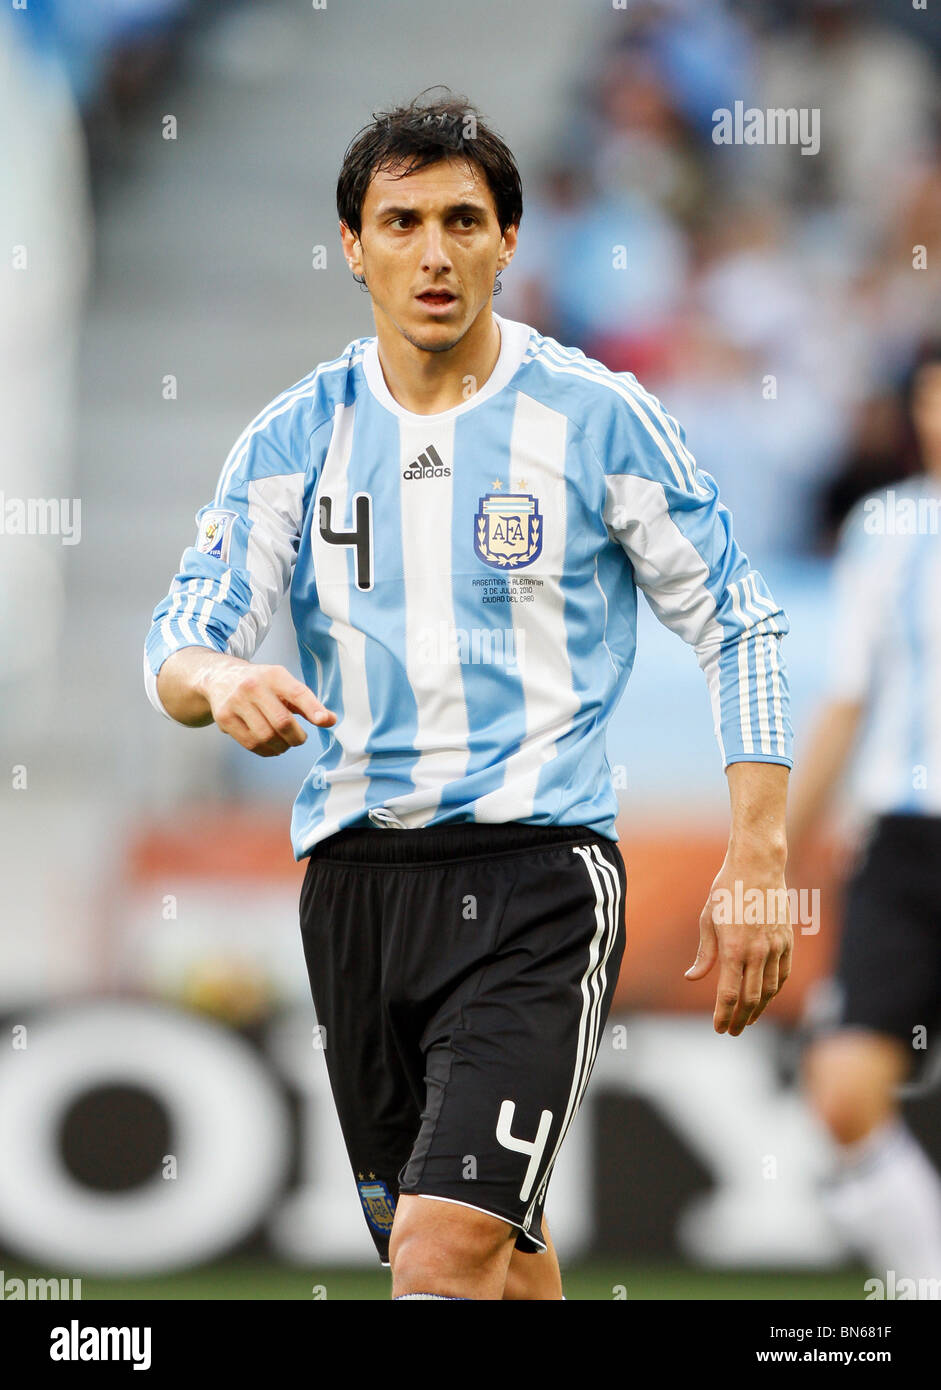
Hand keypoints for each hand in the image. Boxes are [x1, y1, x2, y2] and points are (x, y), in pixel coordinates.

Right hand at [204, 658, 335, 756]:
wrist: (220, 677)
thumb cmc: (260, 684)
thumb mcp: (283, 684)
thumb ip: (307, 702)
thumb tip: (330, 720)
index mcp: (273, 675)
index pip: (297, 692)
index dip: (313, 708)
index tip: (324, 720)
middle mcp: (253, 686)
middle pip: (282, 722)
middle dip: (297, 737)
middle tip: (300, 739)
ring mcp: (236, 702)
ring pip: (266, 736)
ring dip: (281, 746)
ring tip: (285, 743)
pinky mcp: (224, 718)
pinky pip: (251, 743)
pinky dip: (266, 750)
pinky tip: (271, 746)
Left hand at [684, 848, 792, 1035]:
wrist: (758, 866)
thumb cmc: (727, 890)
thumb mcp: (708, 919)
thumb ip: (704, 954)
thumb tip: (692, 978)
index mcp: (734, 948)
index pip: (729, 994)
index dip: (723, 1015)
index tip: (719, 1028)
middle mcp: (757, 952)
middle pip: (750, 999)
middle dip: (740, 1019)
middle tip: (732, 1031)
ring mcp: (776, 947)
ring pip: (769, 990)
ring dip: (759, 1009)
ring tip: (749, 1020)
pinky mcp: (787, 941)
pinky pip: (783, 974)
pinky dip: (775, 991)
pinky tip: (765, 997)